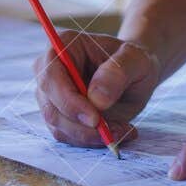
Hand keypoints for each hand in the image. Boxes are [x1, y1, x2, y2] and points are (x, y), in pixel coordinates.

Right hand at [33, 32, 159, 147]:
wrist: (135, 75)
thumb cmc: (133, 61)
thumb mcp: (135, 60)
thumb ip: (117, 73)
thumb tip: (97, 99)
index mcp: (64, 45)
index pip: (50, 75)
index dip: (67, 100)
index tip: (94, 119)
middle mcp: (50, 70)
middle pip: (50, 106)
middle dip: (80, 126)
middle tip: (112, 132)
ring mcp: (52, 95)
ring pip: (58, 125)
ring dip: (89, 136)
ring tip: (122, 129)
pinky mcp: (60, 115)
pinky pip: (68, 135)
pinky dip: (92, 140)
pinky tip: (117, 132)